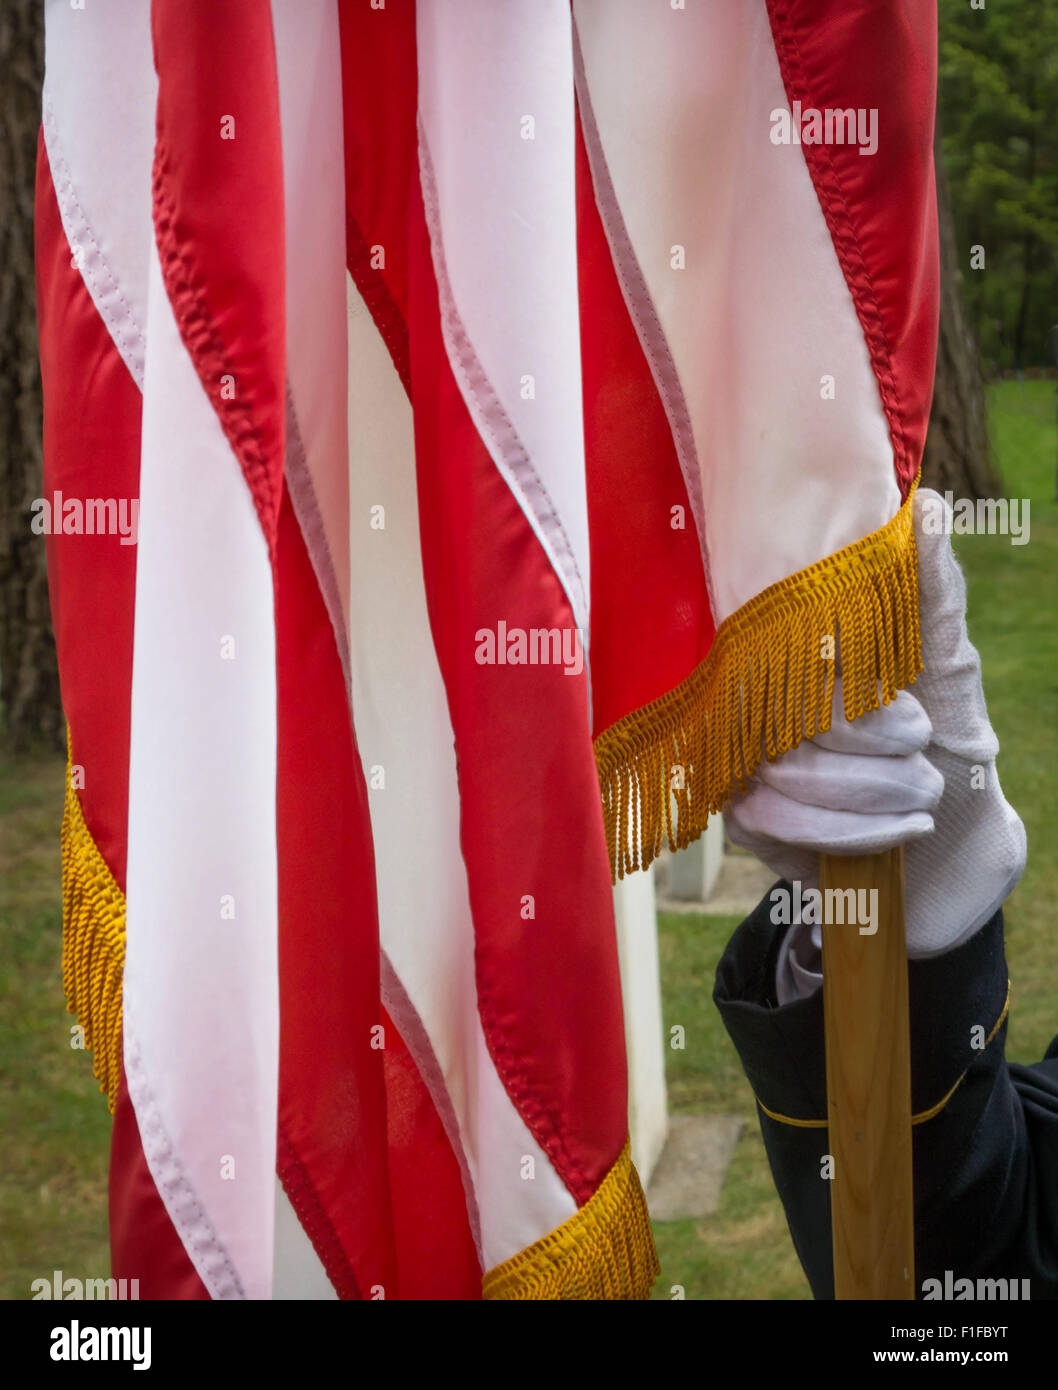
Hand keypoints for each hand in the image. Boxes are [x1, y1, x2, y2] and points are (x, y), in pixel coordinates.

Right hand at [725, 487, 1025, 962]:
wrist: (956, 850)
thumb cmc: (952, 744)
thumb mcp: (948, 667)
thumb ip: (930, 595)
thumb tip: (927, 509)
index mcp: (808, 650)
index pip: (790, 646)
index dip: (853, 692)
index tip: (916, 717)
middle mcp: (767, 695)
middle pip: (784, 714)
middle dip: (869, 751)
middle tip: (925, 760)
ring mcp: (749, 754)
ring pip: (779, 769)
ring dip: (865, 794)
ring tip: (921, 799)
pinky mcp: (745, 815)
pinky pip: (773, 819)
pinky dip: (846, 830)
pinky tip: (897, 830)